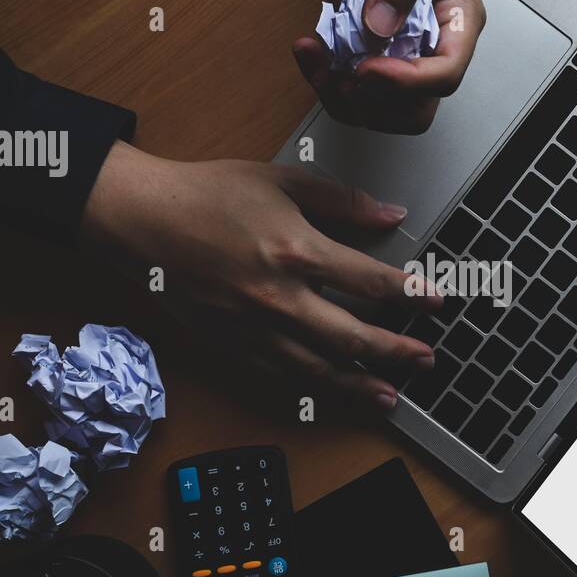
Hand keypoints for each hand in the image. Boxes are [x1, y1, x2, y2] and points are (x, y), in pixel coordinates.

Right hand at [80, 142, 440, 409]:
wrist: (139, 221)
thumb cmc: (205, 195)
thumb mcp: (280, 181)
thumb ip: (341, 201)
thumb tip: (389, 214)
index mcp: (295, 251)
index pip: (370, 282)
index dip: (411, 295)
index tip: (436, 302)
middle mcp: (278, 298)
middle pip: (352, 337)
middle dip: (396, 352)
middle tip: (425, 359)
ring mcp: (253, 328)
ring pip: (318, 369)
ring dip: (360, 385)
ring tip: (391, 395)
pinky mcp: (231, 345)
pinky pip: (280, 376)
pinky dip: (313, 389)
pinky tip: (332, 392)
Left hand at [292, 0, 485, 133]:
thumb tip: (382, 27)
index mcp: (456, 20)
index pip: (444, 74)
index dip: (408, 83)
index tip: (368, 68)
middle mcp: (427, 43)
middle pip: (412, 107)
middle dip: (372, 101)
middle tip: (342, 76)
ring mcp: (393, 49)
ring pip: (375, 106)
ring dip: (339, 94)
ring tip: (315, 59)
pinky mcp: (360, 44)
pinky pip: (343, 81)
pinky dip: (320, 75)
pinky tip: (307, 48)